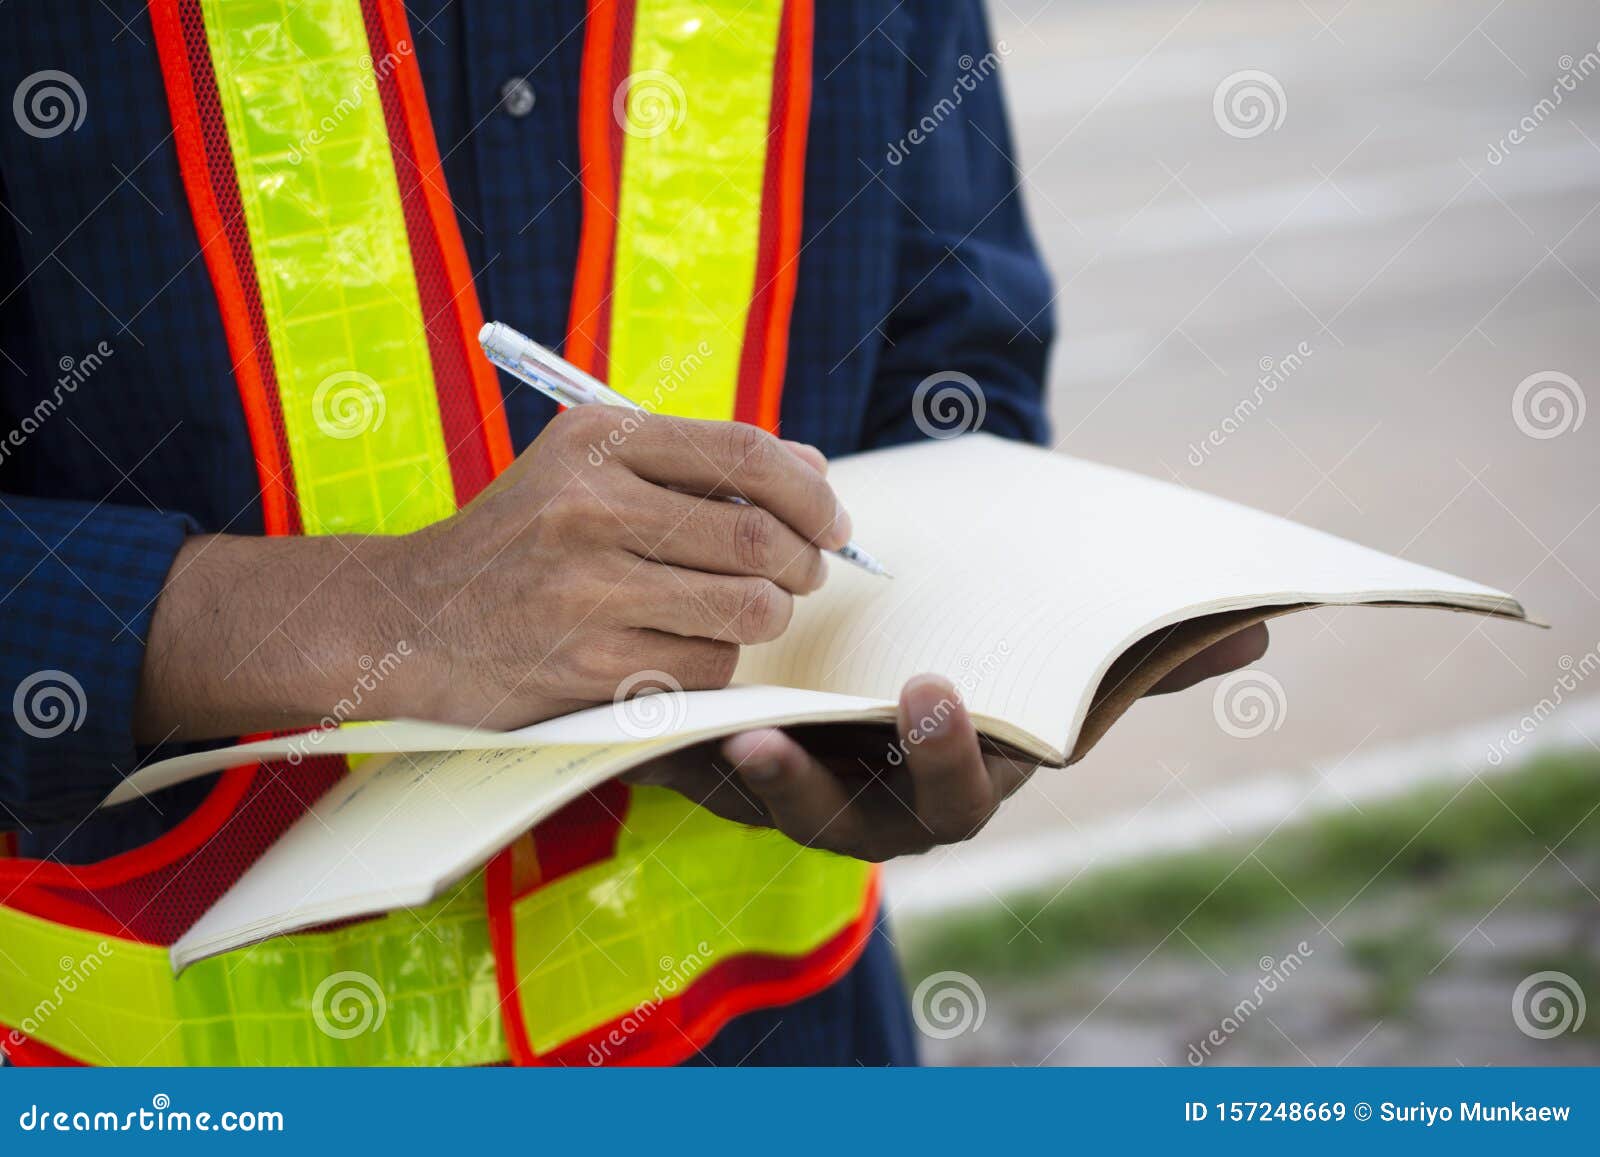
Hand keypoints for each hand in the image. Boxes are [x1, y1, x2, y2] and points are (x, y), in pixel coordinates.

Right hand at [136, 410, 846, 740]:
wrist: (408, 621)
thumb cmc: (521, 540)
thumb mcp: (588, 469)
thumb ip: (698, 463)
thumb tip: (814, 471)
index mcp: (598, 441)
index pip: (747, 453)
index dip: (812, 493)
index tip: (834, 521)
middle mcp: (591, 508)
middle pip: (763, 537)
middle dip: (806, 563)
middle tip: (800, 574)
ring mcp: (587, 591)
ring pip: (749, 609)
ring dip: (763, 616)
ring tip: (738, 610)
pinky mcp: (588, 667)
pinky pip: (709, 668)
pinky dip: (715, 663)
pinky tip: (680, 649)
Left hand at [628, 623, 1268, 860]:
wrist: (833, 668)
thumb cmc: (934, 667)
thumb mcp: (1025, 655)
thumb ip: (1125, 659)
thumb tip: (1258, 632)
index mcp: (959, 772)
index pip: (982, 780)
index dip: (972, 751)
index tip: (957, 693)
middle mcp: (885, 801)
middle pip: (895, 816)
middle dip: (908, 767)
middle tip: (913, 696)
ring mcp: (806, 796)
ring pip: (794, 808)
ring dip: (778, 779)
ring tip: (752, 734)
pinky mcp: (731, 775)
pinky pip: (711, 772)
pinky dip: (697, 748)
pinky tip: (683, 709)